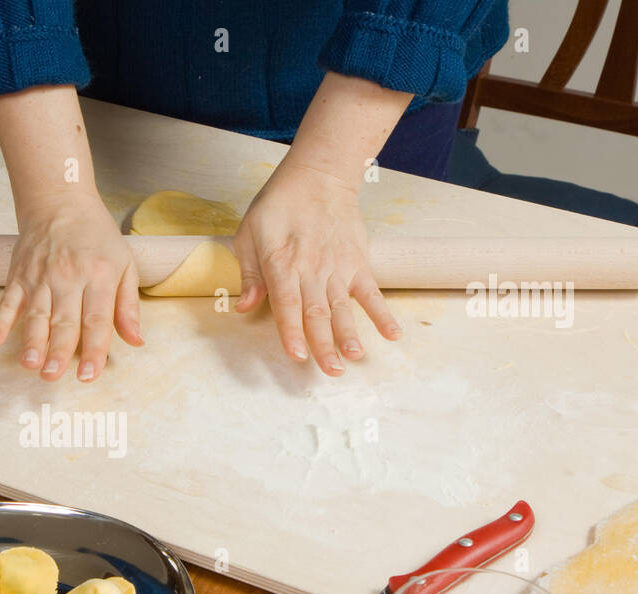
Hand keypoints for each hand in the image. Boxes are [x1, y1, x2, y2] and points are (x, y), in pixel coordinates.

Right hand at [0, 195, 143, 381]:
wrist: (60, 201)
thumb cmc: (96, 237)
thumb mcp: (125, 265)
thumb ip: (128, 306)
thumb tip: (136, 341)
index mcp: (100, 276)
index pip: (97, 320)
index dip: (93, 349)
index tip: (89, 374)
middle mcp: (69, 278)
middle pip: (64, 321)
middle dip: (58, 351)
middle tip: (54, 377)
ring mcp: (40, 277)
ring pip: (36, 315)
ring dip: (32, 341)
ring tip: (31, 365)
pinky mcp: (19, 276)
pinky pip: (7, 301)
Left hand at [233, 162, 400, 375]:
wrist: (318, 177)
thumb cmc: (278, 206)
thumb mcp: (249, 233)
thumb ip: (250, 274)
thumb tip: (245, 307)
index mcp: (282, 263)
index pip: (287, 304)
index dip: (291, 331)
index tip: (297, 356)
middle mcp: (312, 269)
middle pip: (317, 313)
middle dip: (324, 345)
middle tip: (331, 372)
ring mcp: (338, 267)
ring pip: (343, 307)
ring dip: (350, 334)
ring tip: (355, 358)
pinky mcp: (358, 263)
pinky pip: (371, 291)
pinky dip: (382, 313)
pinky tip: (392, 334)